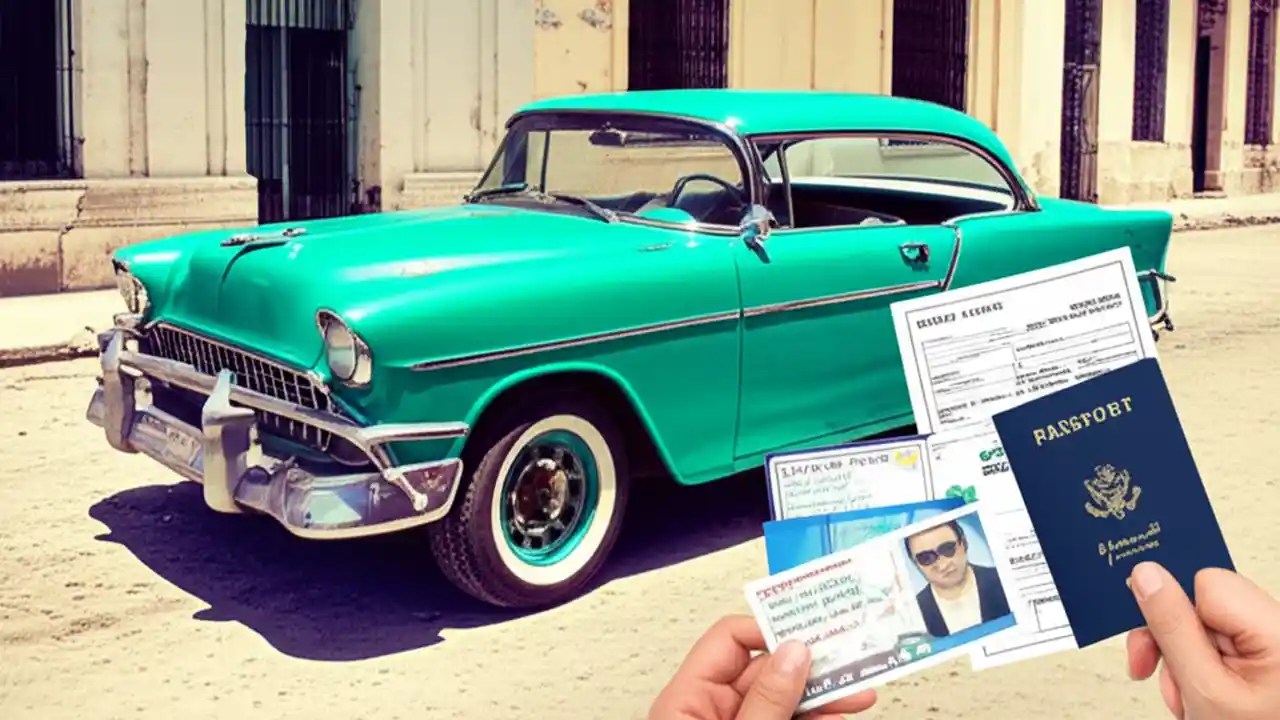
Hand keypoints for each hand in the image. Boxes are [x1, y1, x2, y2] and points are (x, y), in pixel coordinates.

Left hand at [648, 615, 876, 719]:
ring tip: (861, 687)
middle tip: (852, 653)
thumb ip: (767, 700)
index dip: (772, 629)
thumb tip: (794, 653)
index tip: (813, 632)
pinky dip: (816, 717)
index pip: (730, 639)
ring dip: (824, 693)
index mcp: (686, 700)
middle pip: (766, 669)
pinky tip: (841, 712)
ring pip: (784, 699)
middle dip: (812, 664)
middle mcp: (708, 712)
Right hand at [1125, 561, 1279, 718]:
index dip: (1173, 607)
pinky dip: (1198, 670)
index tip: (1149, 633)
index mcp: (1276, 629)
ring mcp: (1271, 646)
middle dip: (1172, 641)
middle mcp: (1277, 629)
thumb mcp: (1203, 689)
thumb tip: (1146, 575)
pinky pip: (1217, 647)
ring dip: (1182, 661)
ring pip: (1204, 627)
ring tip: (1187, 698)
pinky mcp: (1264, 660)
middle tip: (1151, 670)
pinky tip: (1198, 696)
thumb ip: (1172, 628)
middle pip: (1202, 603)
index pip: (1207, 581)